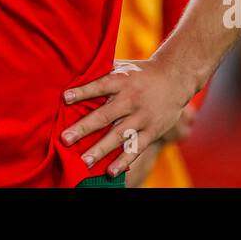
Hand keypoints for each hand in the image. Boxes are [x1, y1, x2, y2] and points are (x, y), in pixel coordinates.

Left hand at [61, 57, 195, 178]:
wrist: (176, 79)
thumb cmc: (141, 73)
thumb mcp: (124, 67)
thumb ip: (104, 71)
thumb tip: (75, 72)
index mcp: (122, 80)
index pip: (100, 85)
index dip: (83, 92)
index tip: (64, 98)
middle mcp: (131, 99)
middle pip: (106, 115)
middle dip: (84, 127)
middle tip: (65, 139)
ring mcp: (143, 117)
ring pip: (119, 135)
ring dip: (101, 149)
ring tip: (84, 161)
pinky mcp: (152, 131)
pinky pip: (136, 148)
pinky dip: (123, 161)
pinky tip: (110, 172)